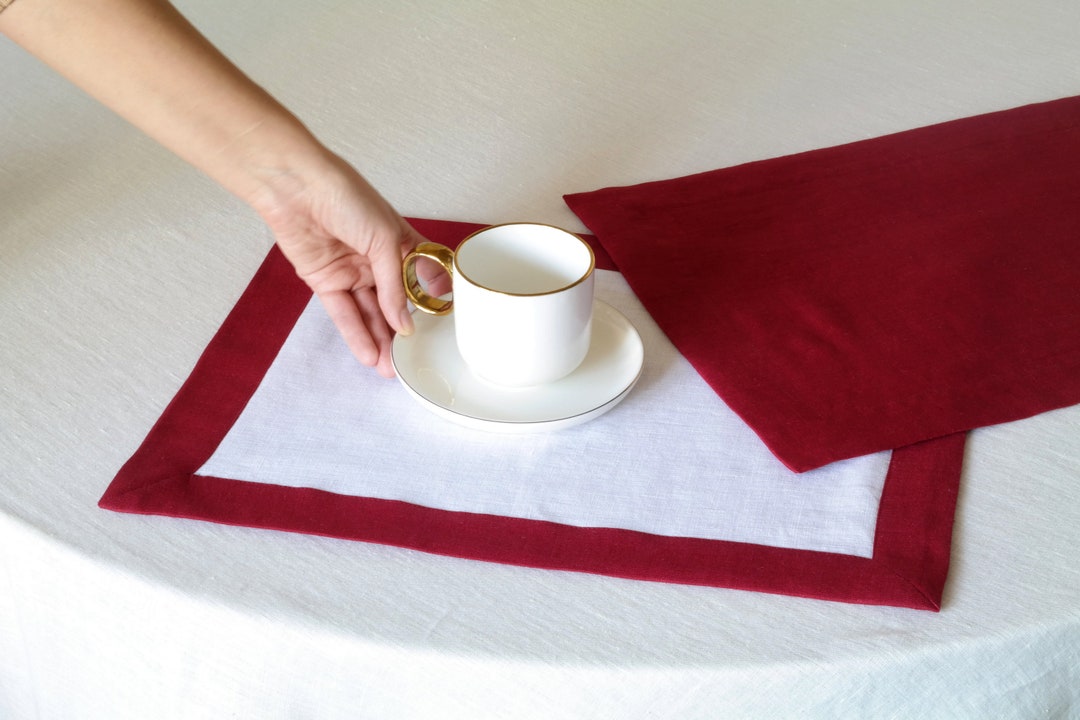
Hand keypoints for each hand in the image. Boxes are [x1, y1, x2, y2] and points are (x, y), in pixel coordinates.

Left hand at [255, 152, 428, 377]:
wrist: (297, 189)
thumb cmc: (347, 198)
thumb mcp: (385, 240)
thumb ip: (395, 286)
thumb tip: (404, 323)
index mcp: (402, 244)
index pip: (423, 280)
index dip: (430, 305)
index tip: (440, 331)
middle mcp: (379, 261)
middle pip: (395, 304)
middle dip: (402, 334)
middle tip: (411, 362)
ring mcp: (353, 272)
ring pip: (370, 314)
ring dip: (380, 341)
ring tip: (390, 368)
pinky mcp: (326, 282)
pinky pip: (344, 314)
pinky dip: (356, 334)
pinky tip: (369, 354)